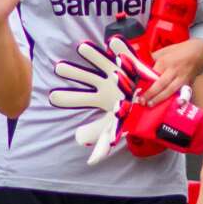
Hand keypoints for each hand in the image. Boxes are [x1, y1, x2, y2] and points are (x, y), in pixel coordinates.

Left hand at [47, 40, 134, 164]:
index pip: (79, 98)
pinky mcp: (130, 64)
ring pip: (101, 63)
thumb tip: (90, 162)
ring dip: (92, 56)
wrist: (150, 103)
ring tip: (81, 48)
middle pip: (85, 77)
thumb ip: (101, 142)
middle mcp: (104, 83)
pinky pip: (126, 55)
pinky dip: (119, 49)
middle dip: (72, 73)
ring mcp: (116, 72)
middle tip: (58, 68)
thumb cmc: (130, 114)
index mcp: (98, 98)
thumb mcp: (114, 128)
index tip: (52, 96)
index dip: (67, 97)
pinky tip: (112, 41)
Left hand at [145, 38, 202, 105]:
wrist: (200, 51)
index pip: (153, 73)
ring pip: (170, 90)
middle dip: (151, 93)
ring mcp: (182, 78)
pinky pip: (183, 93)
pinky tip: (175, 105)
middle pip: (161, 84)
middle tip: (141, 101)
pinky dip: (180, 99)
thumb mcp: (165, 50)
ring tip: (151, 104)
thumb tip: (140, 65)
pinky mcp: (188, 83)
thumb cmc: (180, 50)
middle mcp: (174, 70)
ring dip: (160, 99)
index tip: (137, 89)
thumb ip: (153, 58)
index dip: (145, 82)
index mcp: (166, 61)